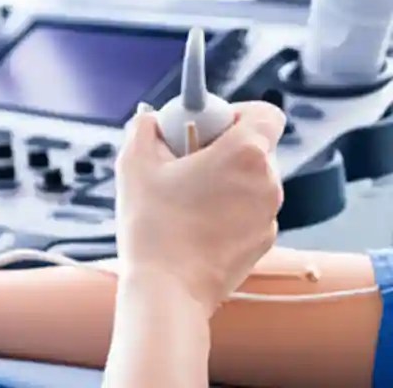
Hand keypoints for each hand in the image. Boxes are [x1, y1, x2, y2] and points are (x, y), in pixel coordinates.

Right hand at [114, 101, 285, 315]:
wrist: (168, 290)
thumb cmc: (153, 226)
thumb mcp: (134, 164)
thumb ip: (144, 129)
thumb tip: (150, 119)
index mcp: (245, 154)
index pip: (265, 113)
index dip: (236, 112)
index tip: (206, 124)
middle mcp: (268, 182)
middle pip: (254, 146)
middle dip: (221, 147)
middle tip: (184, 160)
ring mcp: (269, 215)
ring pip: (250, 180)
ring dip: (223, 180)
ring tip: (183, 197)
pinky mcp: (263, 241)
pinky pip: (247, 210)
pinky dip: (226, 209)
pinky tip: (193, 224)